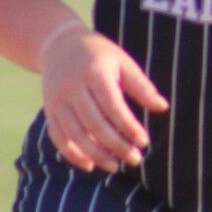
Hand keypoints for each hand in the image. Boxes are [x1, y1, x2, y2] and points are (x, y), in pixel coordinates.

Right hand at [39, 23, 169, 172]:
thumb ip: (141, 86)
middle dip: (116, 145)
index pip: (113, 106)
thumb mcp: (123, 62)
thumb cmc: (99, 54)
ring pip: (75, 135)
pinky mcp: (49, 111)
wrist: (60, 45)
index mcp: (94, 73)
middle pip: (95, 124)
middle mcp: (72, 88)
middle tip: (135, 159)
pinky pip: (58, 138)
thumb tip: (163, 108)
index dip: (129, 126)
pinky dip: (73, 154)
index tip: (144, 141)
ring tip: (116, 166)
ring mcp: (57, 101)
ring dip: (96, 154)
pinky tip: (90, 165)